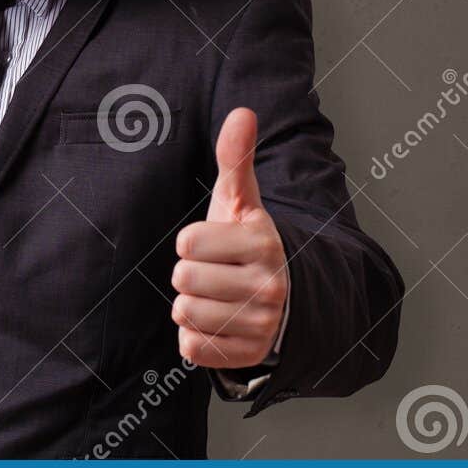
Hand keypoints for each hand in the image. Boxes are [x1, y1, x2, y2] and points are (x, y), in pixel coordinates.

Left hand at [171, 108, 287, 367]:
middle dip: (189, 274)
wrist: (284, 298)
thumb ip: (236, 159)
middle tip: (214, 272)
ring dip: (190, 306)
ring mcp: (262, 324)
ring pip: (185, 314)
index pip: (187, 242)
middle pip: (183, 279)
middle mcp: (270, 285)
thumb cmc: (247, 243)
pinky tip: (217, 323)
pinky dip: (194, 338)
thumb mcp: (241, 201)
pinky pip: (191, 348)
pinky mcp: (249, 355)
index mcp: (263, 243)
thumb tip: (242, 113)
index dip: (190, 242)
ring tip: (217, 297)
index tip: (212, 244)